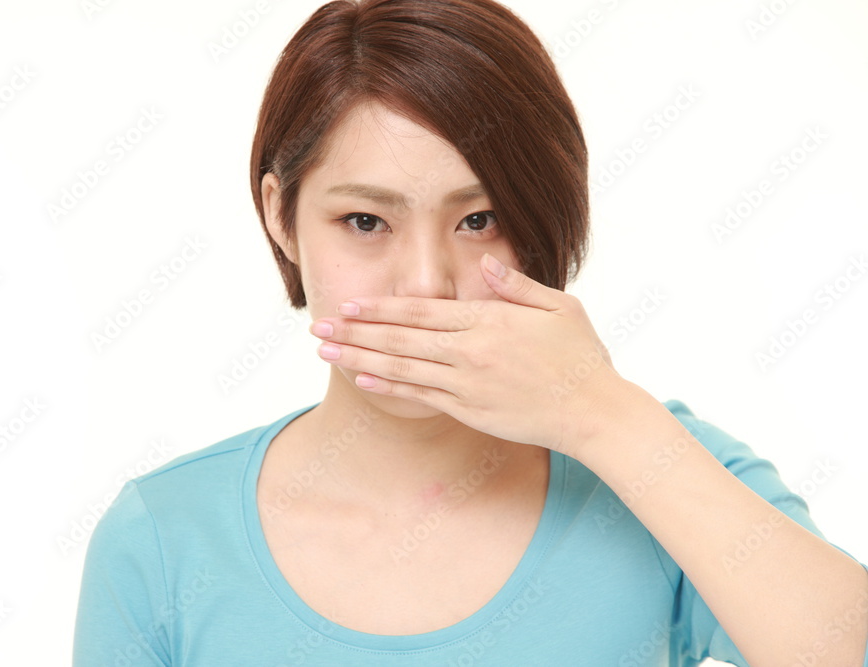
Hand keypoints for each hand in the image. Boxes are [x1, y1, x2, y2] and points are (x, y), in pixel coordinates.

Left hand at [308, 252, 632, 459]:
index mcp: (489, 320)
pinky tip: (362, 378)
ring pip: (402, 367)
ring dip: (360, 358)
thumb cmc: (582, 357)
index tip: (351, 304)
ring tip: (326, 352)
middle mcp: (471, 351)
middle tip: (319, 327)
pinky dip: (389, 386)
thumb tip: (486, 264)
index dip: (382, 307)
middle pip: (401, 338)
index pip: (423, 310)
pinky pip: (420, 396)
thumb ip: (517, 285)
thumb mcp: (560, 307)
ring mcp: (468, 384)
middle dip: (356, 331)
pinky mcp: (470, 411)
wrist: (595, 413)